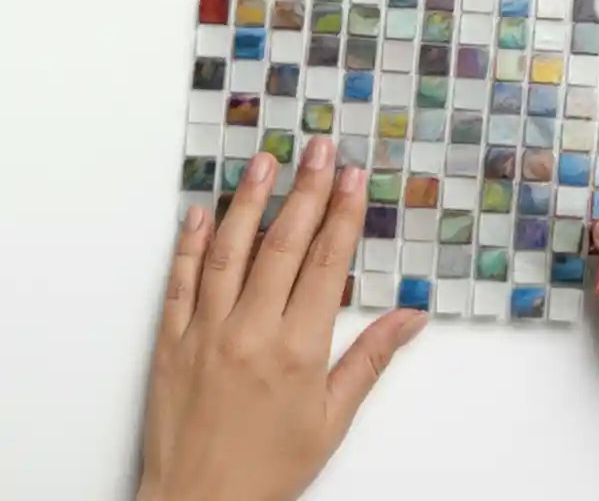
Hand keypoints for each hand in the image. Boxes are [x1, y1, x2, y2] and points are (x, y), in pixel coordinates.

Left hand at [139, 138, 426, 500]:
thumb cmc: (267, 469)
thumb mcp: (331, 419)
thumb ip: (369, 360)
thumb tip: (410, 317)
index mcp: (297, 350)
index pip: (325, 264)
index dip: (342, 215)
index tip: (353, 178)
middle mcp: (250, 332)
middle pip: (282, 245)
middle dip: (306, 190)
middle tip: (318, 148)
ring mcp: (205, 333)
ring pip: (229, 253)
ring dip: (249, 202)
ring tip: (264, 161)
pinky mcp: (169, 344)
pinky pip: (179, 283)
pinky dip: (190, 244)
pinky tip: (202, 213)